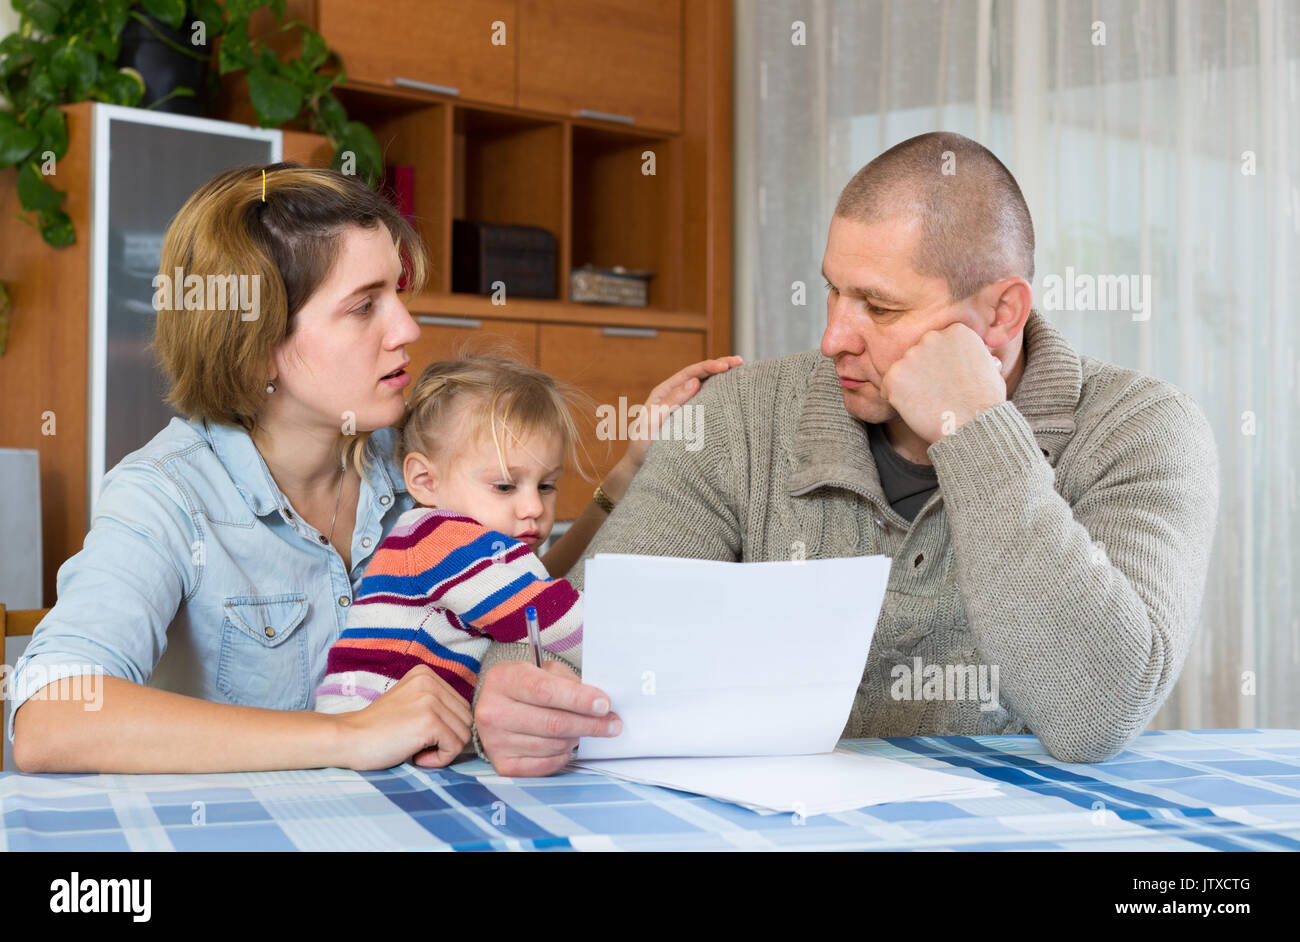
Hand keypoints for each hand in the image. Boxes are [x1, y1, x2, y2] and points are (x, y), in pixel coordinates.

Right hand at [334, 665, 473, 770]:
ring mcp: (430, 700)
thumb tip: (469, 723)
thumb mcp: (410, 703)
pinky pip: (454, 747)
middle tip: (419, 745)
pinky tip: (416, 757)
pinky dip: (439, 760)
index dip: (446, 728)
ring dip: (444, 750)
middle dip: (448, 739)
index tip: (420, 735)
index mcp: (426, 674)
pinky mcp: (429, 721)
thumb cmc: (378, 729)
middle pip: (466, 719)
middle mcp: (430, 681)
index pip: (461, 706)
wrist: (348, 739)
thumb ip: (437, 704)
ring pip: (464, 734)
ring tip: (416, 750)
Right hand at [474, 660, 621, 776]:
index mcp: (503, 680)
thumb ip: (569, 683)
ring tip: (582, 729)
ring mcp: (495, 741)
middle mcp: (493, 712)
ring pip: (552, 745)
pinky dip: (563, 756)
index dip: (578, 699)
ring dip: (576, 738)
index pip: (545, 691)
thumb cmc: (525, 686)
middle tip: (612, 724)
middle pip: (553, 722)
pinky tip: (566, 744)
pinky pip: (546, 764)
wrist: (495, 706)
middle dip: (589, 724)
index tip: (603, 705)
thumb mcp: (543, 671)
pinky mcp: (503, 764)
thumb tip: (599, 705)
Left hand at [623, 355, 742, 469]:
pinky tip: (733, 392)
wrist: (641, 463)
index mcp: (664, 392)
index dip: (709, 367)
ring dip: (722, 378)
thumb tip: (695, 382)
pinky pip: (706, 400)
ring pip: (705, 386)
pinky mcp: (690, 416)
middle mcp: (675, 395)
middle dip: (720, 366)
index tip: (726, 366)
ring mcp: (684, 405)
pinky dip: (720, 393)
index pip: (690, 373)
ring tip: (741, 371)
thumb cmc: (643, 444)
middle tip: (739, 361)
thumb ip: (671, 401)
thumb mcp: (654, 421)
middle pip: (700, 375)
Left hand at [878, 323, 1005, 444]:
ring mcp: (911, 355)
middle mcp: (932, 337)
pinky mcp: (895, 375)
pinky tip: (914, 409)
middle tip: (936, 394)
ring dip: (910, 386)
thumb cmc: (985, 402)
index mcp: (956, 331)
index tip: (949, 381)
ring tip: (929, 403)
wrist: (972, 424)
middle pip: (918, 355)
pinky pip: (886, 386)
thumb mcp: (989, 368)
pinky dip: (895, 399)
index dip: (941, 365)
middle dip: (923, 373)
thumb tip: (976, 358)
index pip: (938, 345)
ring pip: (902, 370)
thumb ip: (974, 356)